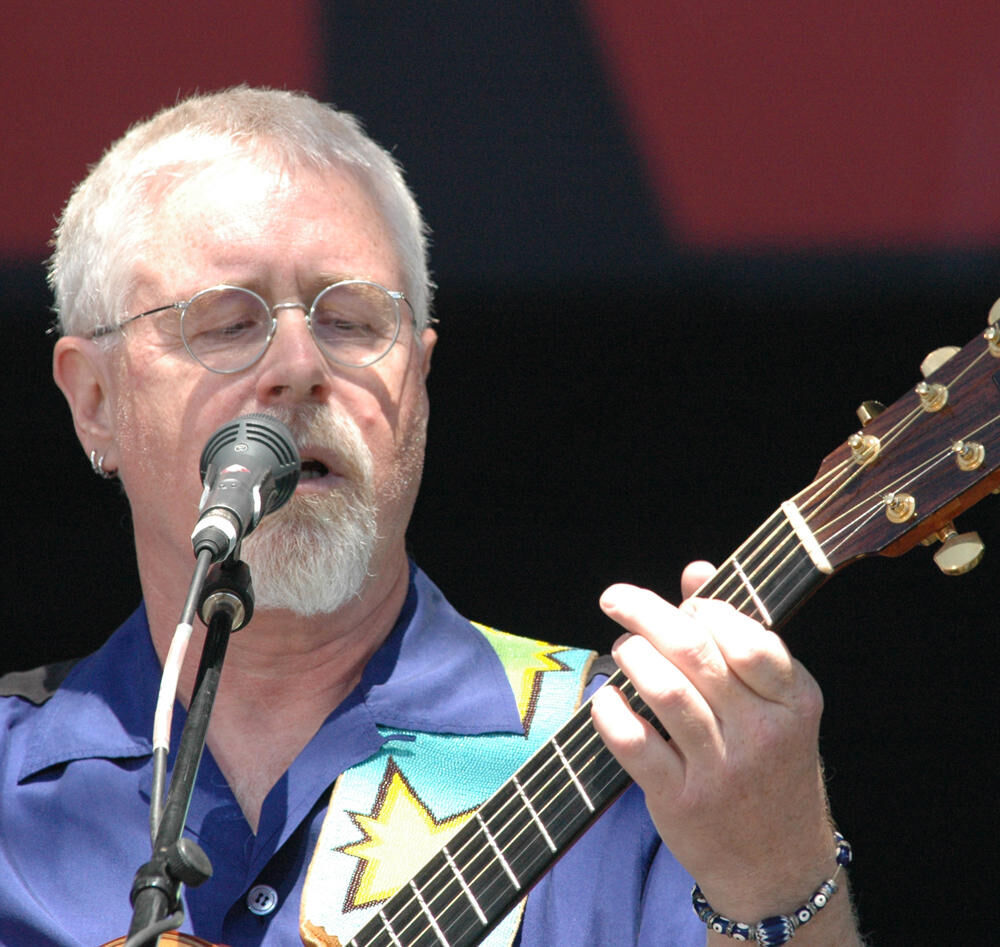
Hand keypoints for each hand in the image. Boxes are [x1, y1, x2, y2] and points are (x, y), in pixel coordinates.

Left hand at [590, 562, 837, 920]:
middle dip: (644, 613)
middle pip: (694, 653)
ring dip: (629, 656)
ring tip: (621, 648)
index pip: (748, 637)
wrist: (778, 867)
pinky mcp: (682, 802)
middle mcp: (762, 733)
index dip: (705, 609)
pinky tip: (605, 697)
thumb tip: (696, 572)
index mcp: (794, 701)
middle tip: (616, 599)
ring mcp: (722, 770)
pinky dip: (610, 713)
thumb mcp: (776, 703)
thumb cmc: (772, 766)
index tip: (682, 603)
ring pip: (663, 691)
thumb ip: (738, 632)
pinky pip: (635, 744)